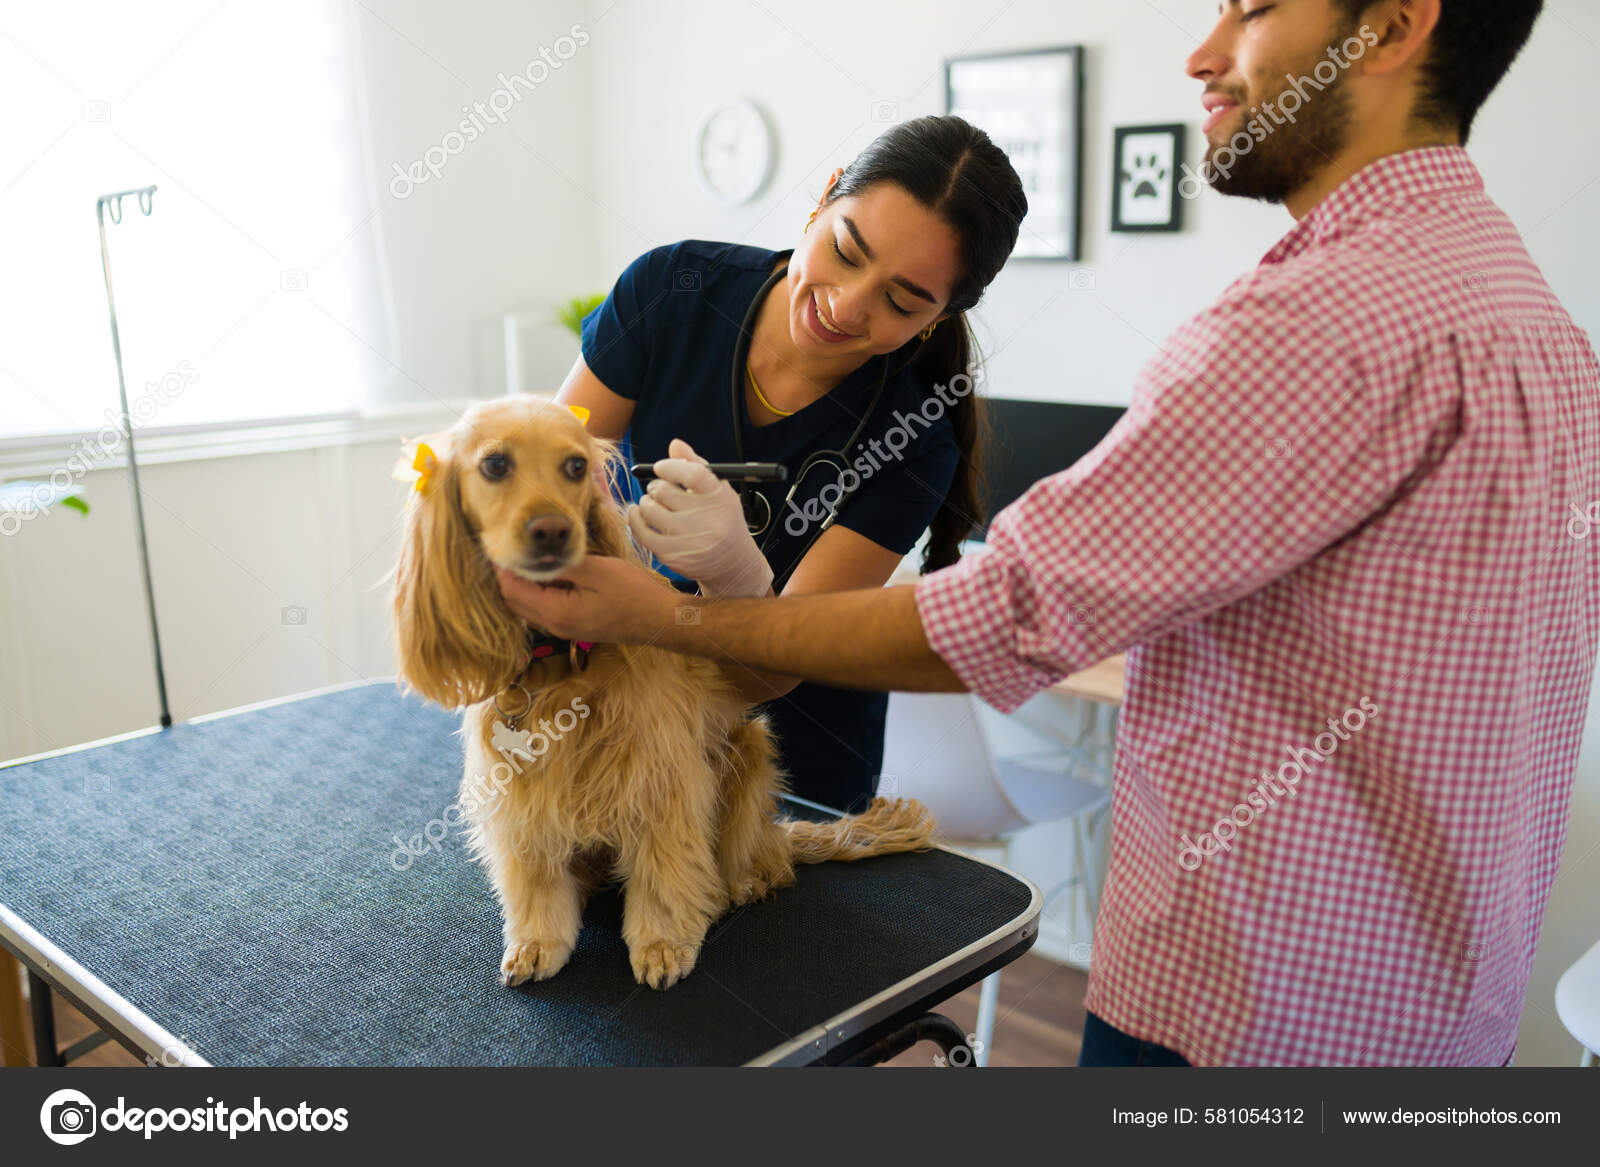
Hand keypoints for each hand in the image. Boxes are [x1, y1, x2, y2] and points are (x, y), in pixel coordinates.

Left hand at [495, 559, 674, 644]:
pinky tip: (549, 573)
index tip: (508, 540)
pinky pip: (540, 610)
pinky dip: (536, 593)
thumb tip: (535, 556)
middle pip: (513, 602)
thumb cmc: (633, 593)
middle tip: (516, 547)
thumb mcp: (597, 570)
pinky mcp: (571, 626)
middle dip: (508, 575)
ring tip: (531, 557)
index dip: (505, 565)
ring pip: (525, 608)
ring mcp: (562, 629)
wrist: (658, 620)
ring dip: (521, 585)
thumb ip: (563, 565)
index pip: (512, 589)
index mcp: (556, 612)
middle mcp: (553, 626)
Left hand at [628, 438, 773, 597]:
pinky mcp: (675, 557)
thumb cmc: (723, 521)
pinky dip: (635, 520)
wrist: (733, 565)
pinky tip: (637, 514)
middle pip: (665, 491)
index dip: (670, 467)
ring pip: (650, 510)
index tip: (660, 468)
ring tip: (652, 504)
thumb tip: (675, 444)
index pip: (691, 473)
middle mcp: (708, 520)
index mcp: (721, 499)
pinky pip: (642, 532)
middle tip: (658, 490)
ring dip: (645, 503)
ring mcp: (690, 540)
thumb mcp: (718, 492)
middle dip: (656, 487)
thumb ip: (697, 466)